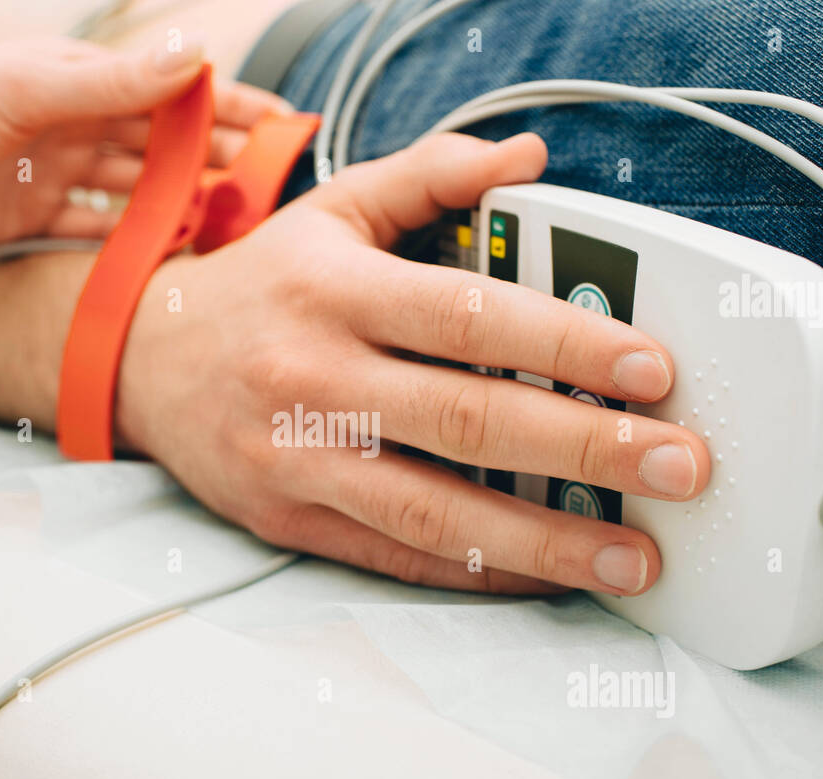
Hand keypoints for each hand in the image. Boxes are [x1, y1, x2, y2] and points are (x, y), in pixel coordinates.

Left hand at [0, 35, 290, 245]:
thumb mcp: (27, 87)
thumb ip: (112, 80)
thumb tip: (195, 53)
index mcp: (79, 79)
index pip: (175, 90)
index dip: (232, 106)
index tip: (287, 125)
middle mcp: (75, 122)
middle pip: (167, 144)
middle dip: (222, 160)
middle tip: (276, 189)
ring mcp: (56, 171)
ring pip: (140, 190)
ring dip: (186, 204)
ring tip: (238, 228)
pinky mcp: (32, 217)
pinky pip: (98, 231)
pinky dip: (134, 241)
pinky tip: (172, 258)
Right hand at [115, 132, 711, 594]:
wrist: (140, 362)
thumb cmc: (261, 285)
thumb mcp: (333, 211)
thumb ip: (431, 176)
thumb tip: (529, 158)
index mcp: (336, 291)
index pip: (469, 318)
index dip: (567, 345)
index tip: (655, 370)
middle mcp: (315, 377)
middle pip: (468, 424)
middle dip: (588, 450)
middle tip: (682, 468)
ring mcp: (298, 460)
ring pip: (435, 513)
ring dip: (546, 542)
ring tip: (635, 557)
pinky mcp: (291, 520)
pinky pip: (394, 556)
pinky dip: (476, 572)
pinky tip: (546, 576)